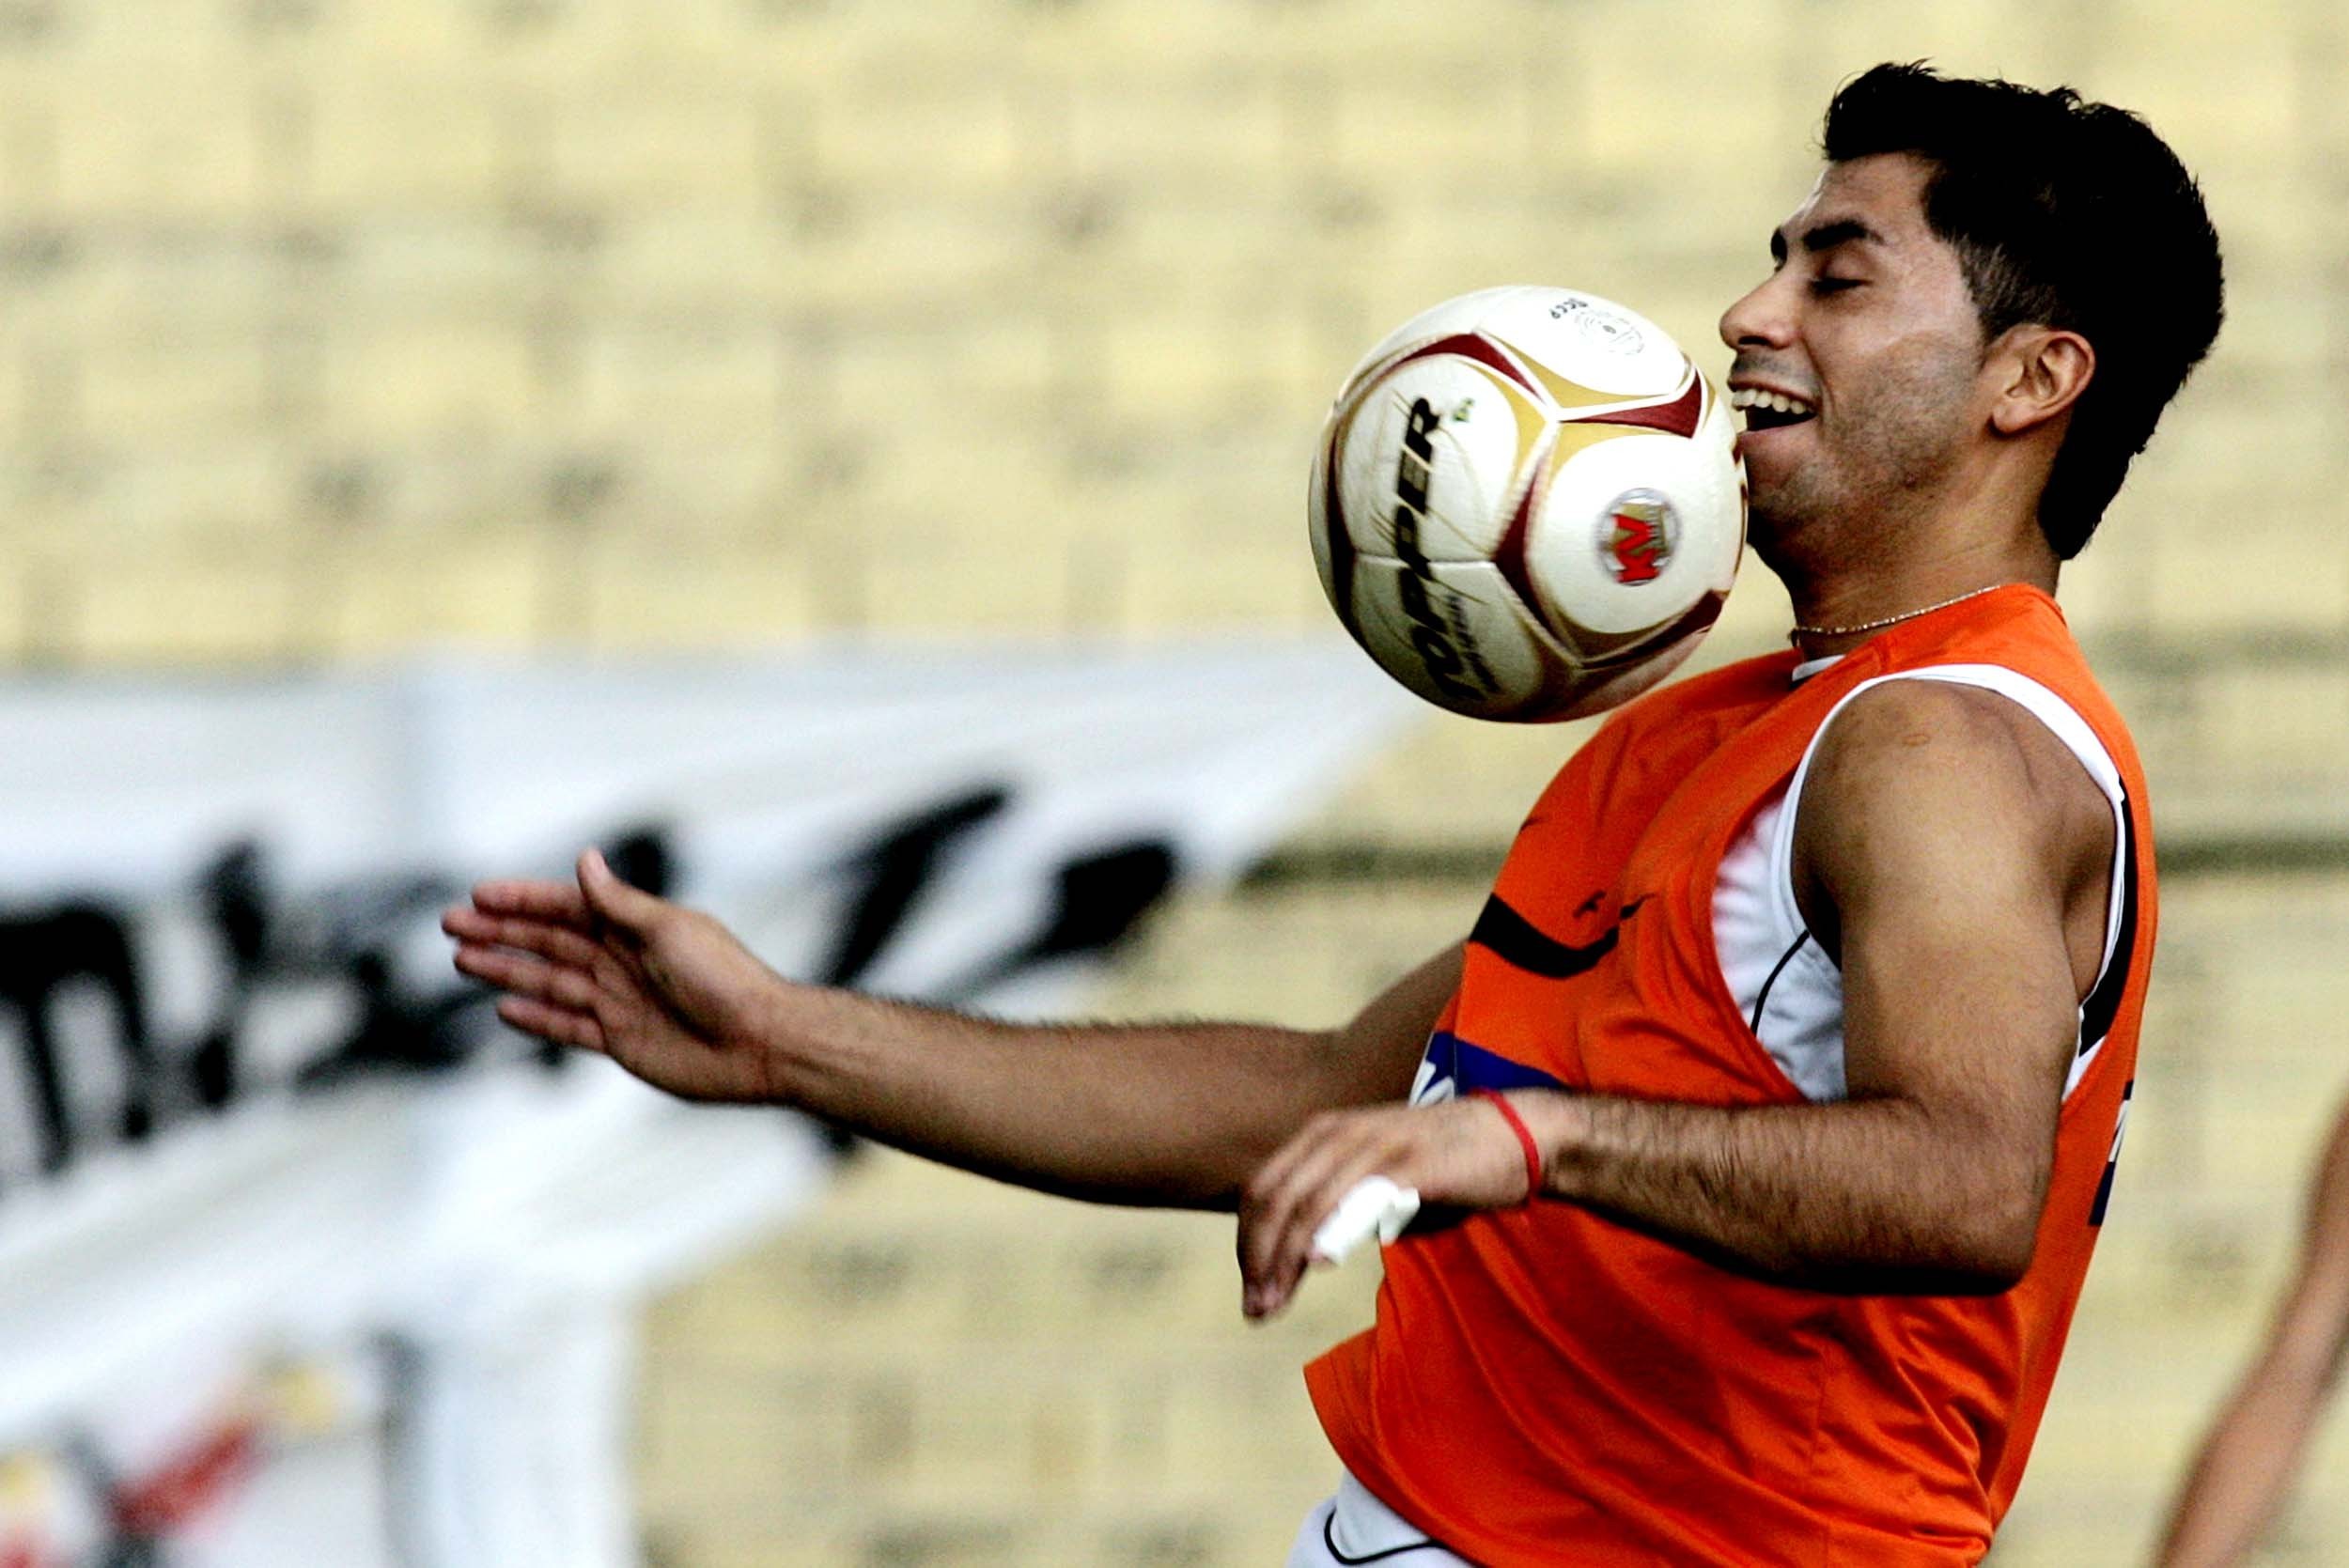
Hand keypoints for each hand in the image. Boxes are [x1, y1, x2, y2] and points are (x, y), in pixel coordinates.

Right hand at [443, 849, 788, 1101]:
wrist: (759, 1043)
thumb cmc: (726, 980)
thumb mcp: (669, 930)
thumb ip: (620, 903)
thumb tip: (585, 859)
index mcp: (636, 927)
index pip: (567, 908)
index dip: (523, 901)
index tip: (479, 896)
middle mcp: (623, 960)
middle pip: (549, 942)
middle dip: (501, 932)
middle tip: (451, 925)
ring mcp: (620, 1000)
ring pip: (550, 981)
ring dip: (508, 969)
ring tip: (462, 960)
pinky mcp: (622, 1041)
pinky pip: (569, 1025)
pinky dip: (537, 1017)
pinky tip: (505, 1006)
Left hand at [1236, 1093, 1552, 1319]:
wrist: (1516, 1134)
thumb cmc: (1446, 1163)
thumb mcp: (1379, 1176)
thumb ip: (1340, 1205)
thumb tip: (1302, 1255)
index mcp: (1325, 1133)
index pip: (1263, 1189)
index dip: (1248, 1242)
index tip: (1251, 1290)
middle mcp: (1342, 1132)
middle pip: (1276, 1198)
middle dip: (1258, 1259)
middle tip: (1256, 1309)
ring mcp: (1377, 1144)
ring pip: (1309, 1202)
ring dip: (1286, 1258)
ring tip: (1276, 1300)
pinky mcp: (1412, 1163)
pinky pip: (1360, 1198)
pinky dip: (1333, 1231)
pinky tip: (1319, 1263)